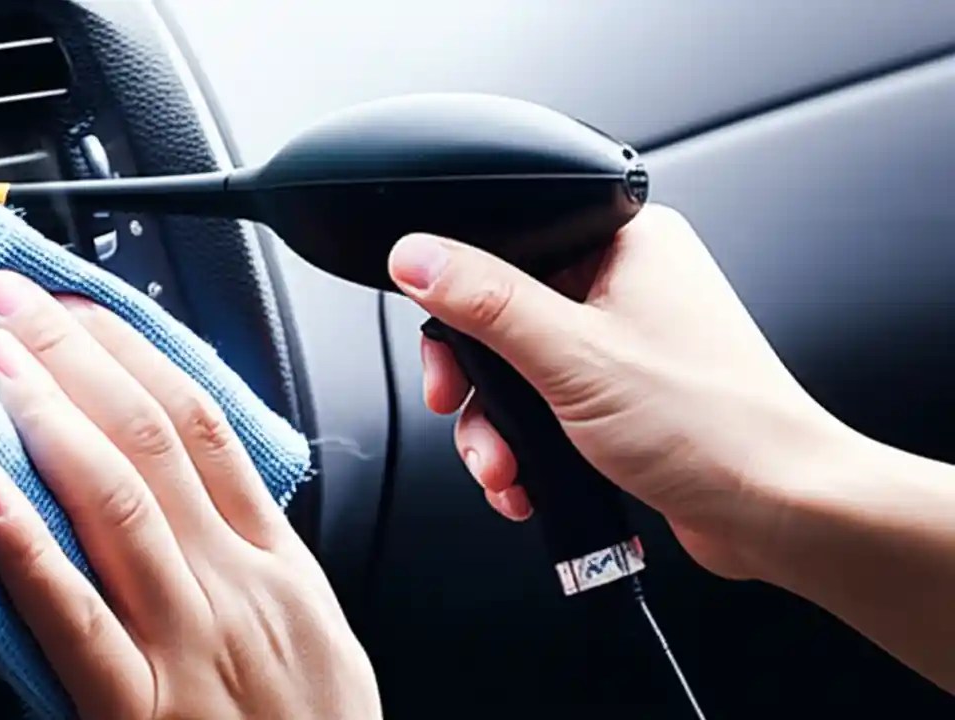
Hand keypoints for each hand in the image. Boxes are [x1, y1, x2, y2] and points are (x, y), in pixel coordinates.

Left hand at [0, 271, 379, 718]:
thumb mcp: (314, 632)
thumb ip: (258, 555)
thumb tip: (199, 485)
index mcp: (276, 564)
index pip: (205, 423)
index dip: (138, 350)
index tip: (83, 303)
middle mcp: (233, 588)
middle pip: (154, 440)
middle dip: (79, 353)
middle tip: (15, 297)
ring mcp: (185, 648)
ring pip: (118, 503)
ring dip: (48, 415)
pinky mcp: (136, 716)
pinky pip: (75, 624)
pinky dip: (28, 551)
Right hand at [388, 205, 849, 578]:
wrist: (777, 510)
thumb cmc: (713, 425)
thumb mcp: (572, 356)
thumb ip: (485, 302)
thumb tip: (417, 256)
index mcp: (626, 243)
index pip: (510, 241)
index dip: (459, 295)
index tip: (442, 344)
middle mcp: (626, 286)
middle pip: (503, 316)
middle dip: (476, 383)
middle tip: (460, 409)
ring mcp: (623, 345)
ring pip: (518, 373)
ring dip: (497, 429)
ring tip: (502, 468)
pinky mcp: (621, 399)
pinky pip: (545, 410)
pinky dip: (526, 449)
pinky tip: (526, 483)